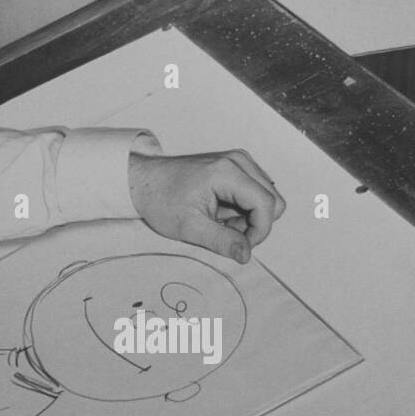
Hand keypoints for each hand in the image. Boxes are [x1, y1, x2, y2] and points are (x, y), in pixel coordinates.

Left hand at [127, 149, 286, 262]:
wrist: (142, 180)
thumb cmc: (160, 199)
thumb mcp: (189, 227)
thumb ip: (221, 242)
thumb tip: (246, 255)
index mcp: (227, 171)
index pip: (266, 204)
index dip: (260, 231)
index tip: (241, 246)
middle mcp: (238, 160)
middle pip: (272, 200)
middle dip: (254, 225)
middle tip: (225, 233)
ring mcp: (238, 161)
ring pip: (266, 197)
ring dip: (249, 218)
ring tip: (218, 222)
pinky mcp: (236, 166)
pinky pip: (255, 192)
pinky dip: (244, 209)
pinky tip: (220, 212)